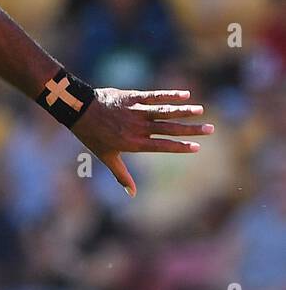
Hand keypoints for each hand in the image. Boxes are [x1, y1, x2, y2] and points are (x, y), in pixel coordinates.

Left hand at [71, 88, 214, 196]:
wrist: (78, 110)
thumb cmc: (93, 136)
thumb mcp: (107, 157)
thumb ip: (122, 175)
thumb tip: (132, 195)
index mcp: (133, 143)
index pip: (162, 146)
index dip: (180, 147)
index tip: (197, 147)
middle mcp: (137, 128)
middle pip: (169, 129)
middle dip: (191, 129)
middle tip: (211, 129)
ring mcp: (135, 111)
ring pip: (164, 111)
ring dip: (184, 111)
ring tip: (201, 111)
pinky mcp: (132, 97)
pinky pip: (153, 96)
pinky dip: (169, 95)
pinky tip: (185, 95)